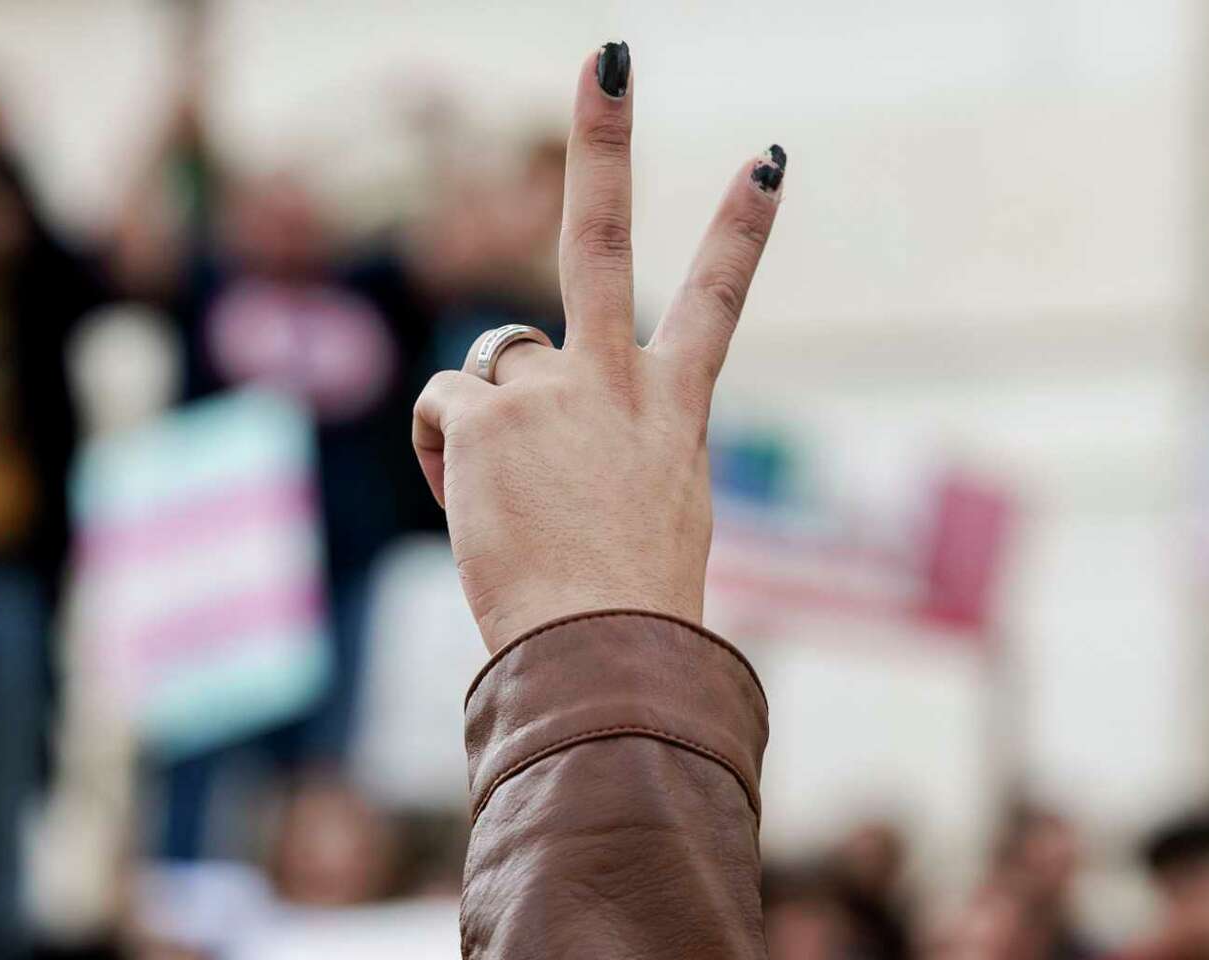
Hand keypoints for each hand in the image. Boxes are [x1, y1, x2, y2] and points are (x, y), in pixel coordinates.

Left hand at [413, 43, 785, 652]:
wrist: (601, 651)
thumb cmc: (627, 613)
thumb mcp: (650, 519)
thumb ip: (610, 452)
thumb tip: (539, 423)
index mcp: (674, 413)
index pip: (714, 304)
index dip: (740, 231)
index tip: (768, 159)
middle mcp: (618, 382)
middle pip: (602, 239)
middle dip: (607, 140)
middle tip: (612, 55)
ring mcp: (554, 389)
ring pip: (492, 365)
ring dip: (484, 425)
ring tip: (514, 502)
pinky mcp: (487, 413)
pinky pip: (442, 406)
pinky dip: (441, 452)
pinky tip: (473, 502)